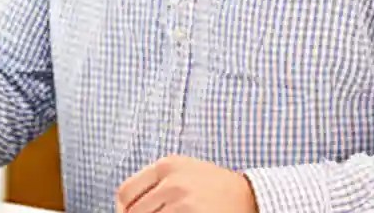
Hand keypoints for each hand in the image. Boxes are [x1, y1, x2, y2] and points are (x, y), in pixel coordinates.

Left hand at [116, 155, 257, 212]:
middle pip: (135, 212)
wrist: (251, 197)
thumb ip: (156, 182)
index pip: (125, 192)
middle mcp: (173, 182)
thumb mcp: (183, 171)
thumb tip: (123, 207)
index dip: (122, 210)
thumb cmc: (214, 187)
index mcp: (167, 165)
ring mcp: (184, 203)